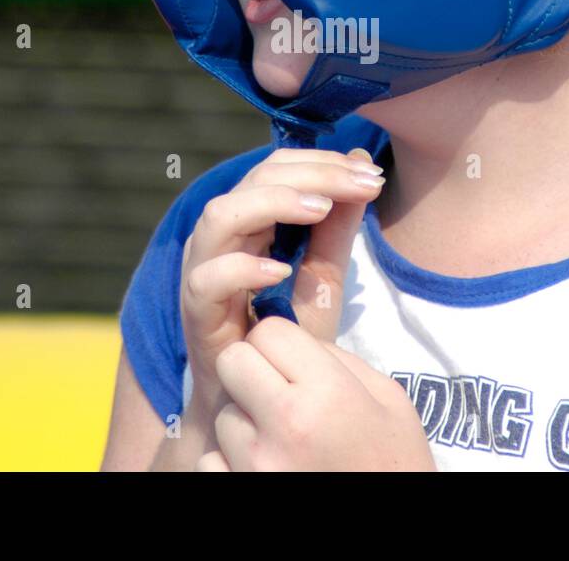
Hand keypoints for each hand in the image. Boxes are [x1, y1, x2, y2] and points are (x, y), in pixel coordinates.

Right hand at [177, 147, 383, 414]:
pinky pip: (207, 280)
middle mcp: (221, 239)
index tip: (371, 173)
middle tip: (360, 184)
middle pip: (253, 180)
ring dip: (273, 204)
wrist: (254, 406)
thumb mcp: (322, 278)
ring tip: (321, 211)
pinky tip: (282, 271)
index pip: (277, 168)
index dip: (323, 162)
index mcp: (249, 222)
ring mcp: (204, 273)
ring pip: (220, 216)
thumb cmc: (286, 341)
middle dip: (312, 176)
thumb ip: (336, 229)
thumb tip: (364, 165)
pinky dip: (243, 269)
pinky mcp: (197, 314)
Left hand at [198, 316, 435, 471]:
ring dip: (245, 418)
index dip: (279, 340)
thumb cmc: (396, 462)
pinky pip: (212, 460)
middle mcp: (287, 425)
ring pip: (223, 412)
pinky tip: (267, 465)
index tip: (293, 360)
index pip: (268, 330)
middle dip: (253, 367)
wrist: (392, 526)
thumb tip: (294, 339)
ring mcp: (258, 465)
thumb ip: (338, 360)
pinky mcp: (240, 492)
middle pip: (232, 360)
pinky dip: (232, 461)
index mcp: (327, 393)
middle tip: (277, 389)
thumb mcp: (388, 400)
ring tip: (281, 437)